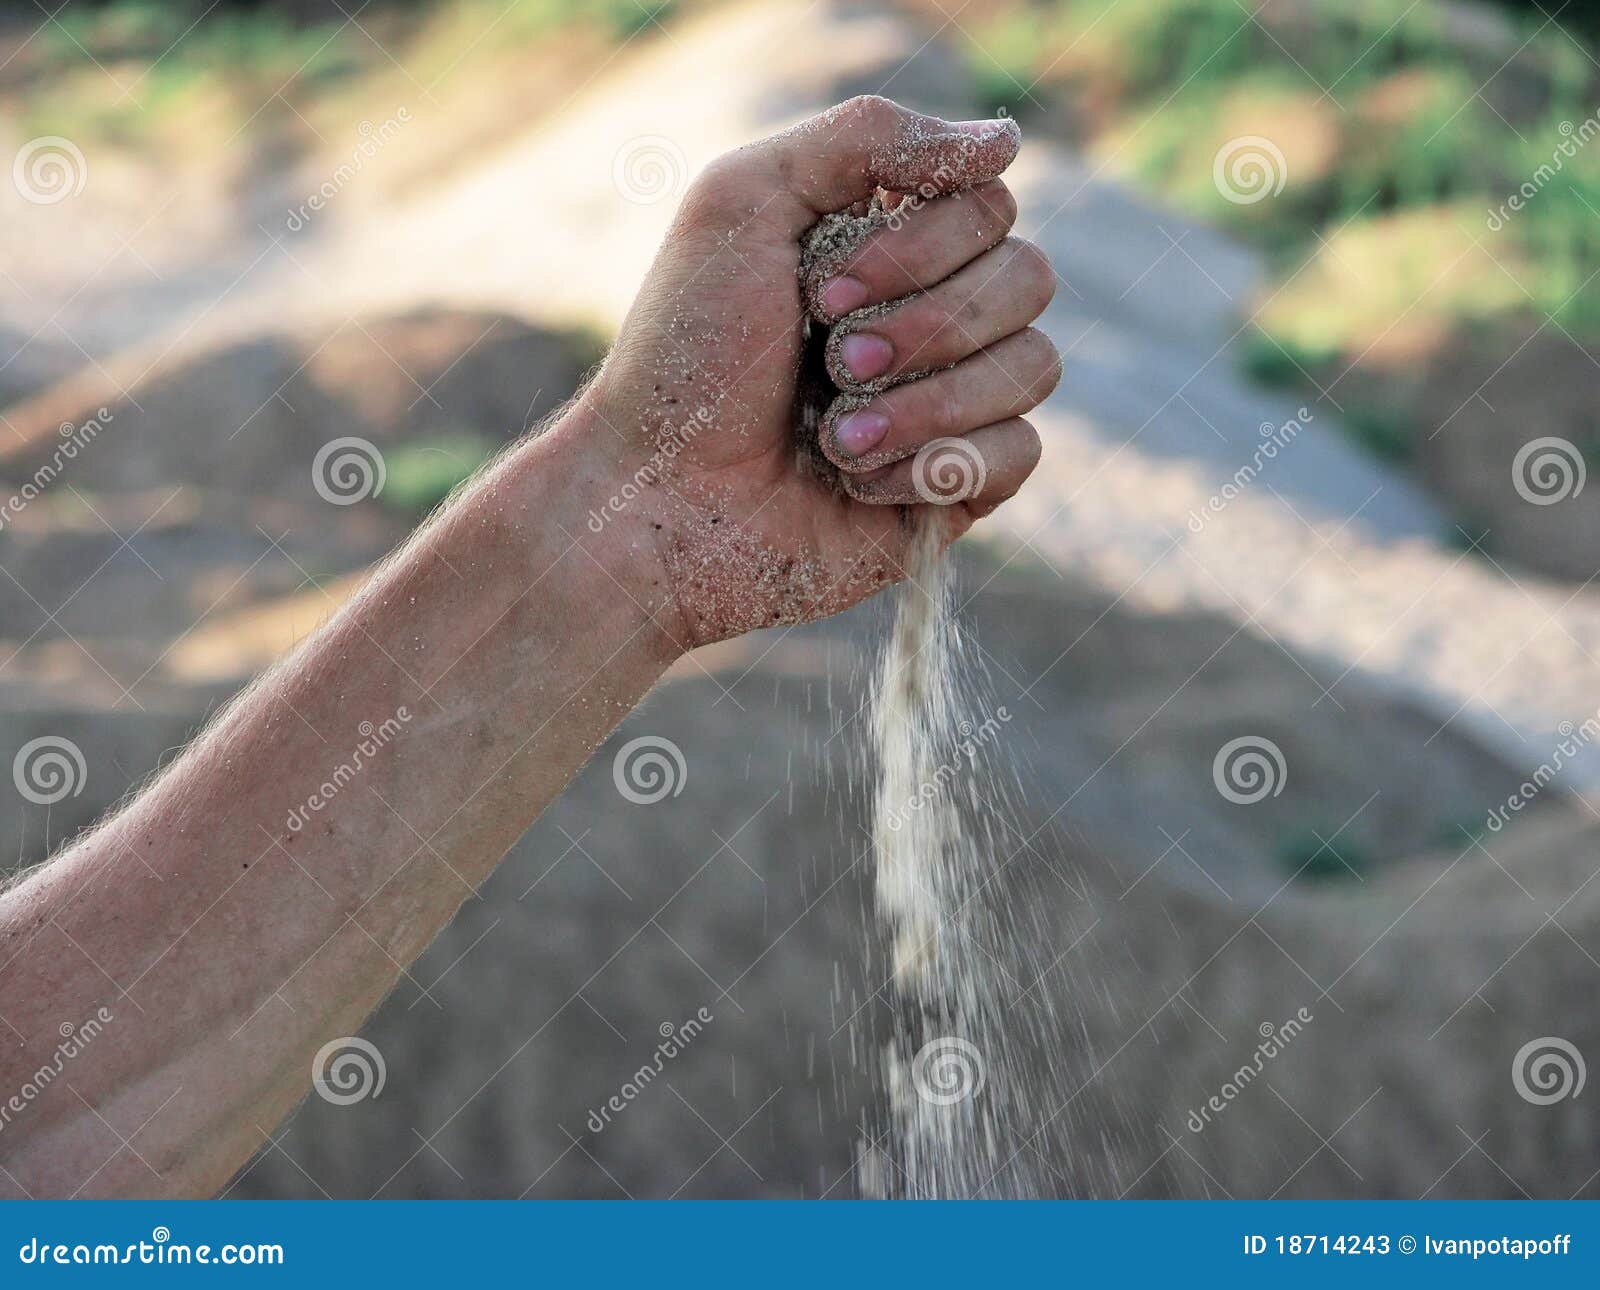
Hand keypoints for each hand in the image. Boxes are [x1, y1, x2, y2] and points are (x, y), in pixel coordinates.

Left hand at [578, 95, 1060, 648]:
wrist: (659, 503)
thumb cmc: (685, 357)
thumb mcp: (743, 202)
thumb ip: (864, 139)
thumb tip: (1004, 140)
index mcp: (886, 246)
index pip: (987, 206)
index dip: (922, 245)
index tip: (820, 291)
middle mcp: (929, 319)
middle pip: (1028, 278)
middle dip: (925, 324)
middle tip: (834, 357)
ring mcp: (950, 407)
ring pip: (1033, 367)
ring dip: (925, 401)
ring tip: (835, 436)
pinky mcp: (955, 491)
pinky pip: (1018, 455)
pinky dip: (933, 464)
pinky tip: (860, 482)